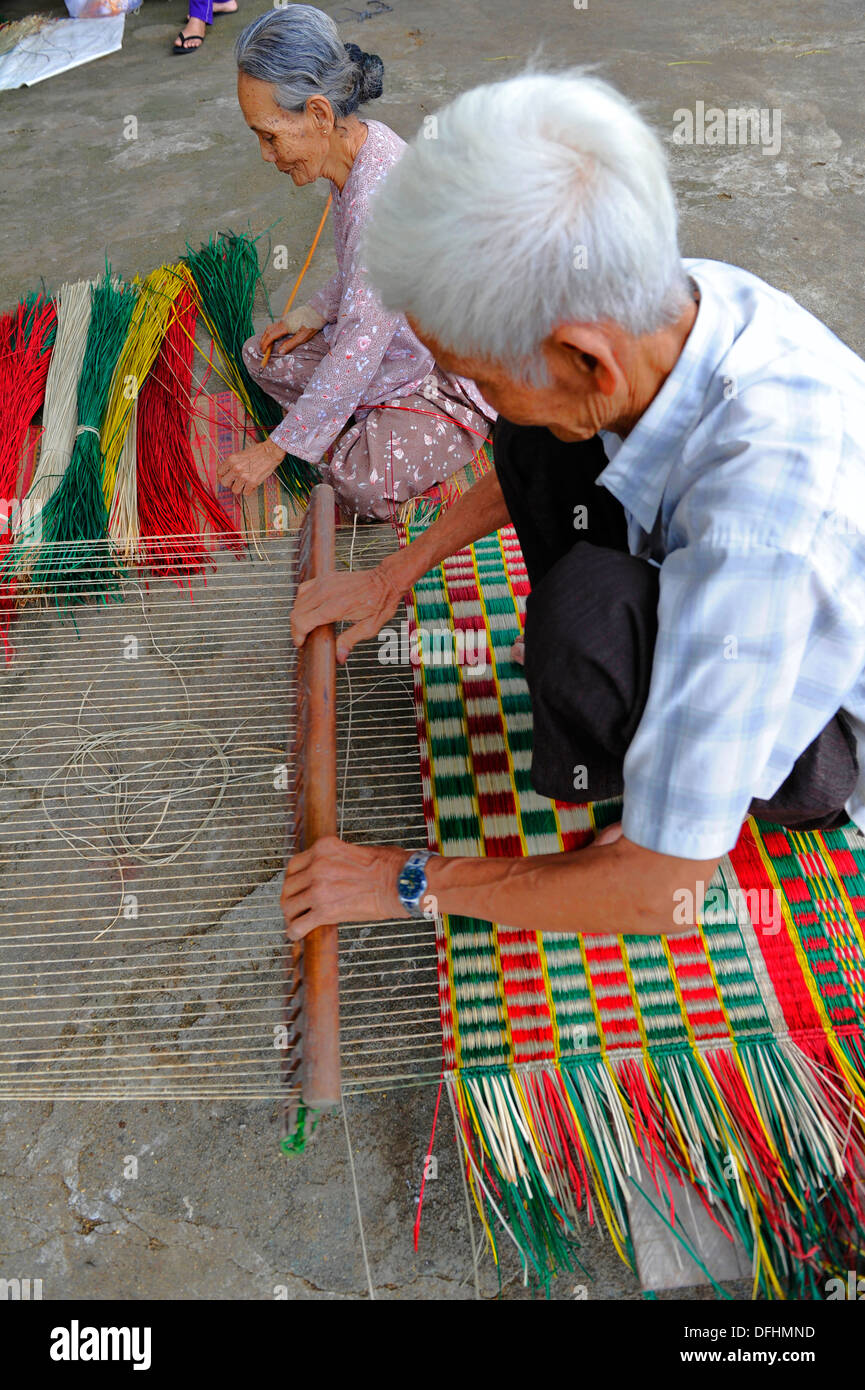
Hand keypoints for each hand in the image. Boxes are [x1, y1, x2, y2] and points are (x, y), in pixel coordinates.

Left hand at [217, 437, 283, 495]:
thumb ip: (232, 463)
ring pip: (235, 490)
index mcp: (231, 460)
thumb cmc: (257, 452)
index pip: (219, 472)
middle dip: (230, 483)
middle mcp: (236, 468)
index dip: (223, 476)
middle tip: (235, 482)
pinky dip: (249, 490)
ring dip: (240, 488)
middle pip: (224, 483)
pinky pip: (246, 493)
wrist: (270, 452)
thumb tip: (227, 473)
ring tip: (245, 483)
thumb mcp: (240, 454)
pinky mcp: (252, 482)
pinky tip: (252, 484)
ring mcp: (244, 476)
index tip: (228, 477)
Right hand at [260, 305, 325, 358]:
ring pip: (271, 327)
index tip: (263, 351)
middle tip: (263, 350)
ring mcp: (285, 319)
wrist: (318, 310)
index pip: (270, 336)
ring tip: (267, 344)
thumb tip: (280, 352)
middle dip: (264, 340)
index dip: (265, 344)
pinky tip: (275, 337)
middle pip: (268, 331)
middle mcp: (283, 321)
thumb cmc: (312, 324)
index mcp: (285, 326)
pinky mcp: (288, 318)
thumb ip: (290, 344)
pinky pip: (275, 325)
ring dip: (267, 336)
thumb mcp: (302, 337)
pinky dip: (271, 332)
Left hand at [282, 836, 408, 939]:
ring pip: (290, 905)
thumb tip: (335, 872)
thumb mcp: (357, 851)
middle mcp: (317, 865)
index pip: (295, 864)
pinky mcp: (325, 910)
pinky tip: (297, 934)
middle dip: (290, 898)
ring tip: (296, 921)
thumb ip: (338, 859)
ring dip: (291, 915)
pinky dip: (295, 931)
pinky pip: (300, 925)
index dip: (293, 879)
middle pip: (289, 885)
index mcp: (324, 848)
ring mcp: (319, 888)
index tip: (296, 887)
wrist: (401, 883)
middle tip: (294, 907)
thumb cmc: (390, 867)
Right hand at [291, 561, 403, 661]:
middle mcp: (326, 592)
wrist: (386, 579)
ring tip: (306, 625)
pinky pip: (304, 588)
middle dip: (296, 628)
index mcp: (336, 606)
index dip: (298, 635)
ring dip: (298, 614)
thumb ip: (350, 640)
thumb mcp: (370, 627)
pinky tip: (310, 609)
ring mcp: (325, 582)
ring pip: (298, 600)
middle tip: (303, 638)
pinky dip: (302, 600)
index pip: (303, 621)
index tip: (301, 643)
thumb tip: (339, 657)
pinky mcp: (326, 577)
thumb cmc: (381, 602)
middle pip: (297, 612)